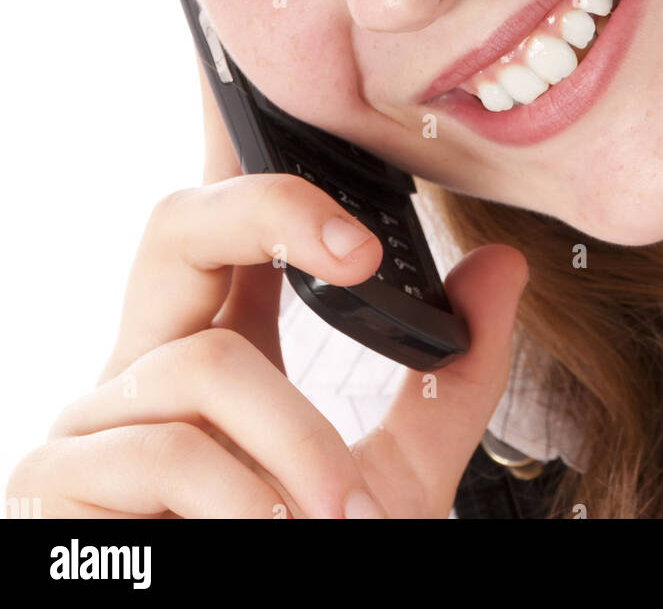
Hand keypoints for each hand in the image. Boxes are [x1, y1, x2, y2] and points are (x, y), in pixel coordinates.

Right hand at [6, 60, 528, 517]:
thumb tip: (502, 267)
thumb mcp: (396, 475)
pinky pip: (164, 450)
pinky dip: (241, 496)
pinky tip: (269, 531)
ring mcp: (93, 423)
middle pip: (177, 224)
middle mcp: (145, 371)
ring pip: (205, 362)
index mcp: (215, 356)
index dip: (281, 199)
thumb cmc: (306, 569)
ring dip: (297, 440)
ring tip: (341, 512)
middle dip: (270, 213)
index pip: (228, 231)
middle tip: (360, 259)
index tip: (368, 245)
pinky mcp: (55, 486)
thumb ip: (448, 381)